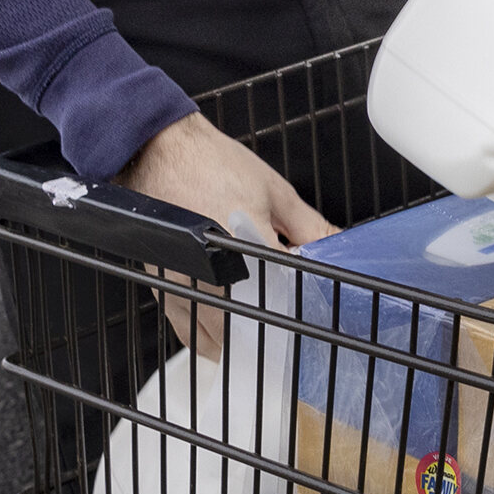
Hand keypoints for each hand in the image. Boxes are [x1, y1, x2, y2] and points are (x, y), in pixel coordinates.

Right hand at [117, 113, 332, 355]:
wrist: (157, 151)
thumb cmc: (211, 164)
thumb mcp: (274, 191)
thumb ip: (309, 226)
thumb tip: (336, 247)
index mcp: (243, 242)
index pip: (284, 290)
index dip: (305, 303)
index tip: (319, 307)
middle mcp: (209, 270)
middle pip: (251, 321)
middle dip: (278, 329)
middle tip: (299, 332)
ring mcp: (183, 283)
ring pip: (220, 337)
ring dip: (246, 342)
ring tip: (270, 340)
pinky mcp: (164, 287)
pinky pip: (189, 331)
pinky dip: (212, 342)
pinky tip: (231, 342)